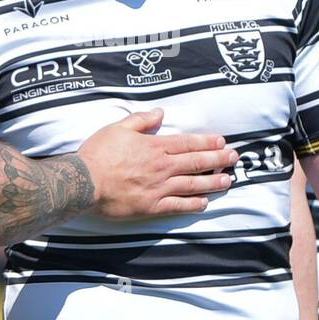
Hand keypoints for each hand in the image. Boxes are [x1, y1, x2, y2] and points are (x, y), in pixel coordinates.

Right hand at [78, 108, 236, 216]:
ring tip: (228, 181)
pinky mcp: (151, 206)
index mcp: (155, 146)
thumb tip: (159, 113)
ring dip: (213, 182)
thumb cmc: (98, 154)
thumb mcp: (117, 128)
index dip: (207, 142)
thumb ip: (140, 120)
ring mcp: (159, 188)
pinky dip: (193, 204)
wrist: (84, 182)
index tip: (222, 142)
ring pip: (193, 184)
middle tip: (234, 159)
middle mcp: (162, 167)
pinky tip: (204, 203)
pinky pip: (178, 206)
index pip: (188, 143)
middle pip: (196, 162)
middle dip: (218, 160)